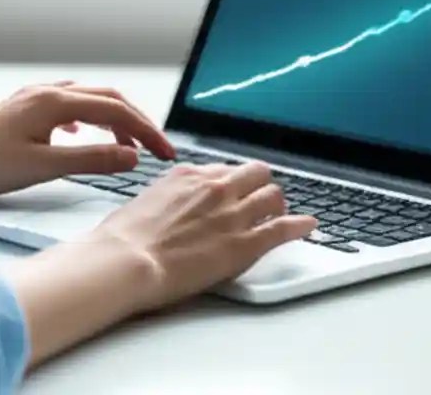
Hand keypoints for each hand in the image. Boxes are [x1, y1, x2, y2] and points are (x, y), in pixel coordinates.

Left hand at [0, 82, 175, 197]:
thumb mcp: (43, 167)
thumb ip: (91, 160)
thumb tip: (131, 156)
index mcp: (56, 102)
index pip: (117, 111)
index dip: (146, 132)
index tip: (165, 154)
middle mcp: (47, 92)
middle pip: (108, 98)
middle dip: (138, 122)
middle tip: (157, 149)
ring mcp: (34, 99)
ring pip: (89, 100)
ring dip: (115, 119)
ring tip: (128, 145)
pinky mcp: (23, 110)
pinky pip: (68, 106)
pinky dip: (89, 118)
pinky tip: (84, 134)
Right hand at [86, 161, 317, 313]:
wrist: (125, 261)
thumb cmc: (123, 238)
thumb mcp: (144, 201)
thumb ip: (169, 197)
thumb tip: (172, 205)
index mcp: (189, 175)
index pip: (225, 170)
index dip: (234, 182)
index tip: (236, 191)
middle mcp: (216, 188)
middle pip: (256, 174)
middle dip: (260, 186)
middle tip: (260, 200)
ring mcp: (233, 214)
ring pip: (273, 196)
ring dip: (277, 205)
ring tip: (279, 214)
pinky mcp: (244, 243)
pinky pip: (283, 228)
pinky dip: (299, 226)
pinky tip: (307, 225)